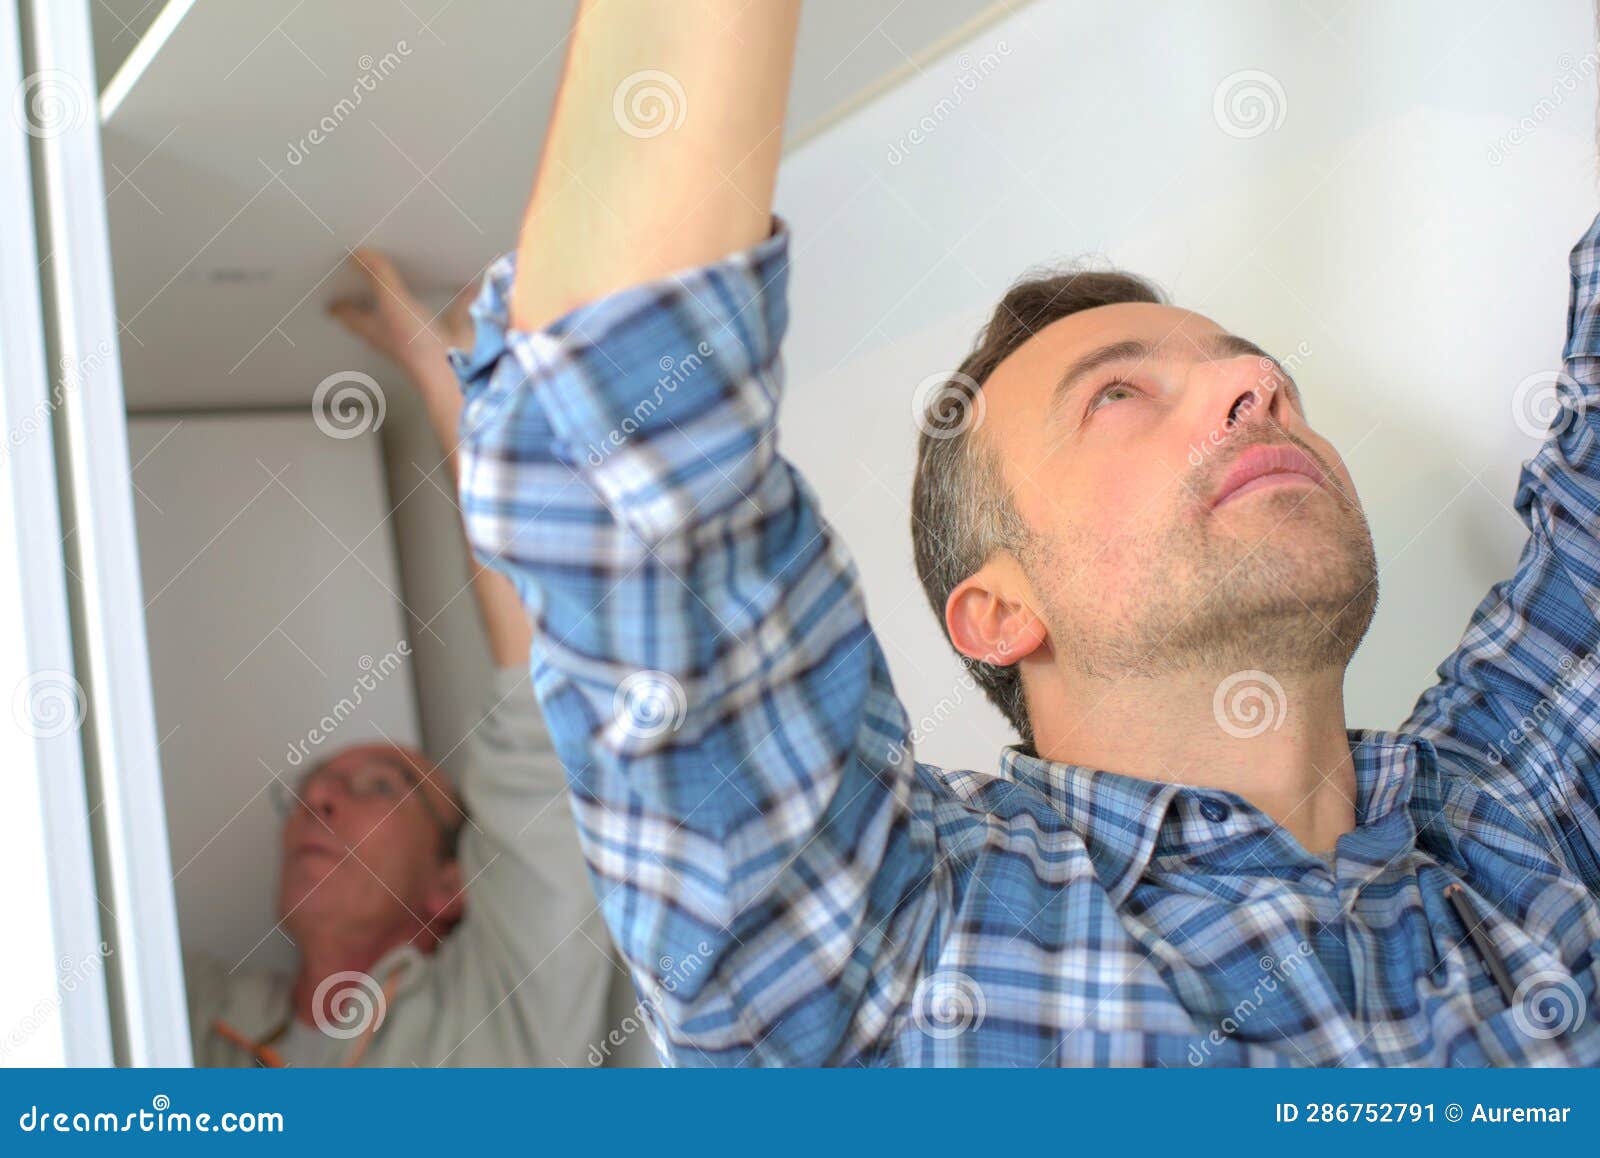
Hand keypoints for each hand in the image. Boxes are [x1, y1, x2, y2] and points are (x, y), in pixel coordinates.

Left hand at [328, 248, 472, 372]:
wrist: (453, 369)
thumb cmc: (415, 343)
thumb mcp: (392, 302)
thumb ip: (378, 276)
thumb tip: (359, 253)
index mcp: (373, 329)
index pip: (348, 316)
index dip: (338, 306)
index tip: (330, 298)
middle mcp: (393, 335)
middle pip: (374, 318)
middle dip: (367, 304)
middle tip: (360, 284)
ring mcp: (418, 337)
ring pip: (407, 316)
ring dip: (404, 301)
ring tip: (402, 280)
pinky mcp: (444, 336)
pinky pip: (447, 313)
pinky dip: (455, 299)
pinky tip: (465, 284)